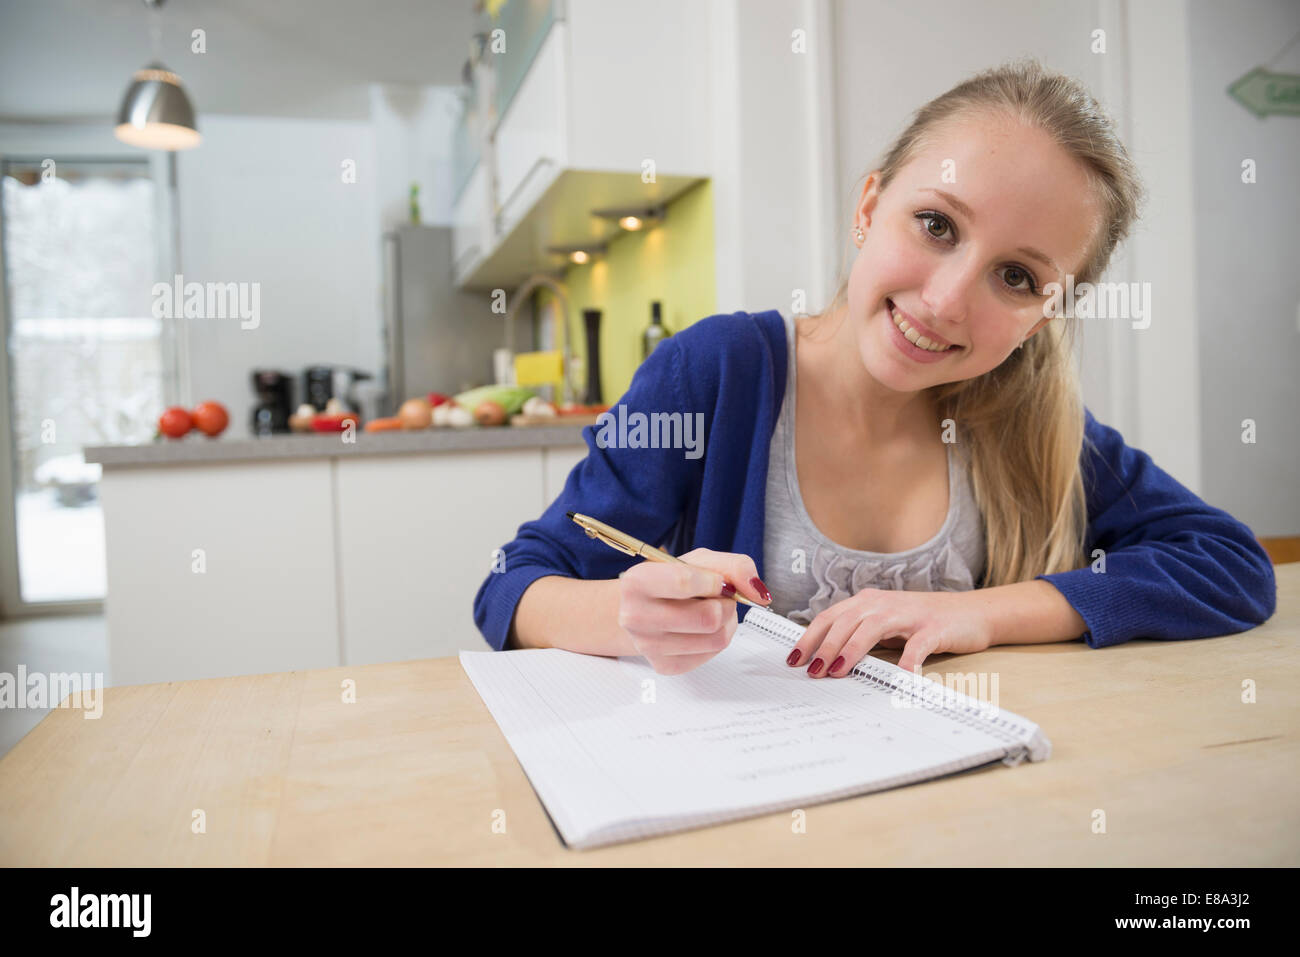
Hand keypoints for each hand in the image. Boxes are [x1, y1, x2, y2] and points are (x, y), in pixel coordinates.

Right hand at [617, 548, 770, 674]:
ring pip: (716, 638)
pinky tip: (704, 628)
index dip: (714, 581)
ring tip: (713, 610)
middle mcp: (635, 616)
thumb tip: (759, 593)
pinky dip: (718, 637)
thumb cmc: (671, 581)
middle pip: (708, 617)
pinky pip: (713, 653)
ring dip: (727, 621)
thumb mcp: (699, 561)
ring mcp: (649, 646)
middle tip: (719, 597)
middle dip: (726, 603)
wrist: (644, 609)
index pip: (686, 582)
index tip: (718, 581)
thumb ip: (734, 566)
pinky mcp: (665, 666)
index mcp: (637, 582)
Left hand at [789, 588, 991, 676]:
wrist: (971, 612)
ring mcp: (909, 614)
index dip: (810, 637)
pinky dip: (906, 661)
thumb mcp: (885, 625)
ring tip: (837, 672)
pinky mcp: (934, 628)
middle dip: (825, 647)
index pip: (831, 617)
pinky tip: (898, 677)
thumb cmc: (922, 622)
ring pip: (872, 628)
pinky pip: (917, 646)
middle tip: (812, 671)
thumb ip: (859, 635)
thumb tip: (826, 659)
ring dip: (851, 650)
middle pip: (846, 622)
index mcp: (868, 602)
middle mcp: (884, 604)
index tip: (794, 659)